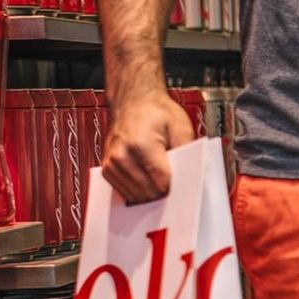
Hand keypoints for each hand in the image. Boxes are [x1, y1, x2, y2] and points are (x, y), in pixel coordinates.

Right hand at [102, 87, 194, 203]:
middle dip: (164, 192)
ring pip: (137, 198)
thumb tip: (191, 178)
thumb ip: (186, 153)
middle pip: (149, 194)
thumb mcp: (180, 127)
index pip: (161, 184)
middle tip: (173, 180)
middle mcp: (121, 156)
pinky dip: (139, 191)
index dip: (175, 187)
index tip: (183, 183)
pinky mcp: (107, 170)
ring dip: (151, 193)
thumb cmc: (156, 112)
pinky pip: (126, 193)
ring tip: (159, 176)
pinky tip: (147, 178)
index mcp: (140, 145)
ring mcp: (111, 164)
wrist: (132, 101)